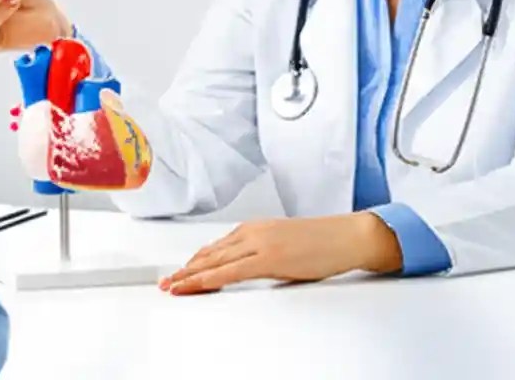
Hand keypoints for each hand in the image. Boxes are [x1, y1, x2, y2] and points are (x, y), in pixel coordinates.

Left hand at [159, 213, 401, 294]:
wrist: (347, 236)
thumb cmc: (322, 242)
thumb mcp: (283, 244)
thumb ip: (260, 252)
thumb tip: (242, 266)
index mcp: (255, 228)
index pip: (216, 247)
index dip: (195, 261)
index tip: (180, 271)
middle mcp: (252, 232)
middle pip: (209, 254)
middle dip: (186, 270)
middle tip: (167, 282)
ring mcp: (259, 244)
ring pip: (215, 262)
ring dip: (191, 275)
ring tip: (174, 286)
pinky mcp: (268, 258)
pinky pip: (231, 271)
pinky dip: (209, 278)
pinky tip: (197, 285)